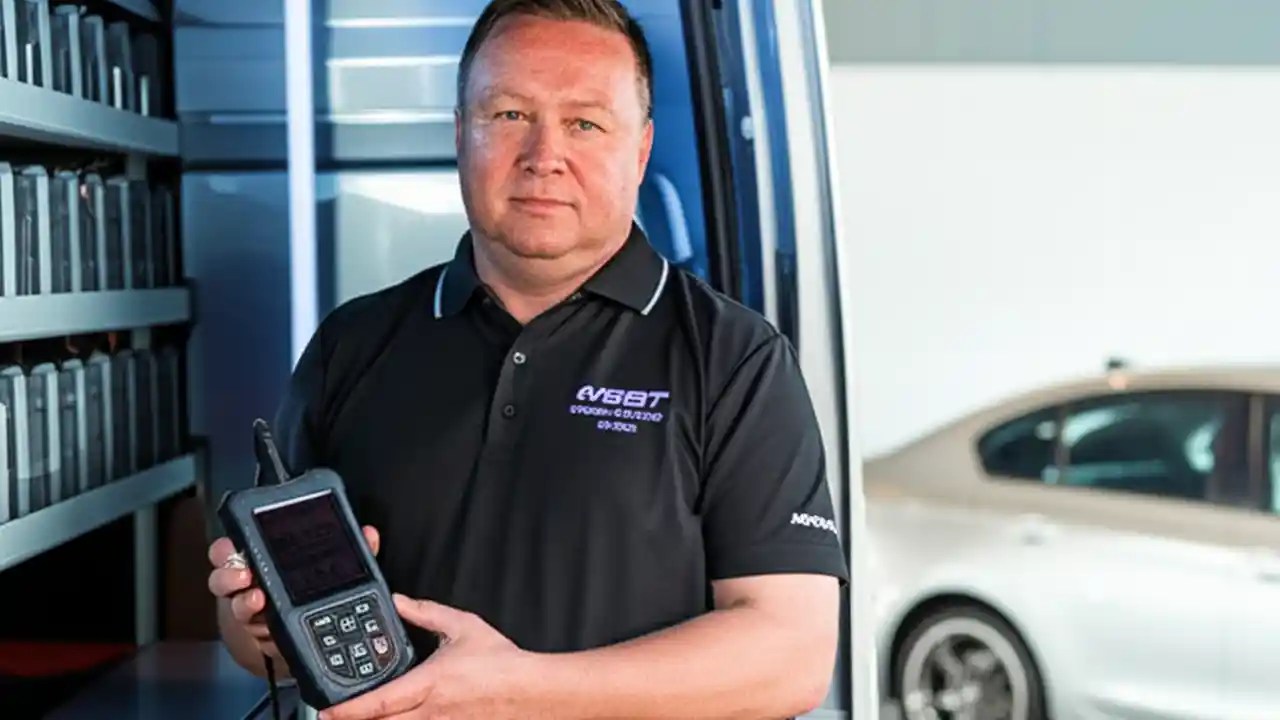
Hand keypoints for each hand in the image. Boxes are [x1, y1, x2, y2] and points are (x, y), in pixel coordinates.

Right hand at [207, 525, 380, 661]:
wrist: (302, 628)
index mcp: (256, 559)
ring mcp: (249, 614)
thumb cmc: (308, 586)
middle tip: (245, 575)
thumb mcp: (329, 563)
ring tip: (258, 600)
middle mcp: (246, 586)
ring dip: (244, 604)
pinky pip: (255, 636)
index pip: (228, 549)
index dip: (225, 549)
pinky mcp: (259, 639)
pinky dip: (263, 633)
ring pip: (235, 608)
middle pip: (223, 578)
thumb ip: (347, 547)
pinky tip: (272, 630)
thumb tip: (368, 534)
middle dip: (230, 576)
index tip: (235, 548)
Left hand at [319, 594, 538, 719]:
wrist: (531, 690)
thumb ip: (425, 612)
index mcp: (429, 684)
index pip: (378, 703)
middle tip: (331, 718)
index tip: (326, 711)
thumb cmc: (501, 662)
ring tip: (360, 719)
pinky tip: (396, 719)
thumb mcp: (462, 626)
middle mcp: (431, 713)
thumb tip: (398, 602)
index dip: (348, 711)